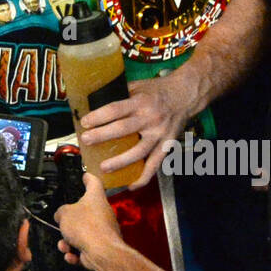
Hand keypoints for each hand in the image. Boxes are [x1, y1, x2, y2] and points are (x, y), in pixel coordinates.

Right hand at [54, 172, 124, 270]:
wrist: (102, 253)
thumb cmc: (87, 228)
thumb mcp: (64, 213)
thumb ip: (60, 212)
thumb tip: (61, 216)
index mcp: (95, 198)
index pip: (93, 182)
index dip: (87, 178)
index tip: (84, 176)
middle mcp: (102, 213)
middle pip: (83, 212)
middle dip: (69, 221)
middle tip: (62, 224)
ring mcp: (103, 230)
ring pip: (81, 233)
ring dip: (68, 241)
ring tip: (64, 245)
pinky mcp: (101, 246)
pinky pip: (84, 248)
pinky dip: (75, 252)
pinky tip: (71, 255)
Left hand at [78, 70, 198, 188]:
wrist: (185, 96)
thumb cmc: (158, 90)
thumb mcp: (139, 86)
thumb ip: (120, 93)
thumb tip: (96, 100)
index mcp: (141, 102)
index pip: (115, 109)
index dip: (99, 117)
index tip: (85, 123)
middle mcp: (150, 118)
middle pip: (123, 129)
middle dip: (102, 136)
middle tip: (86, 141)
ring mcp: (159, 134)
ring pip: (138, 152)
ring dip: (120, 161)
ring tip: (103, 167)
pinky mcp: (167, 146)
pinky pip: (155, 165)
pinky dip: (143, 177)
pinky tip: (131, 185)